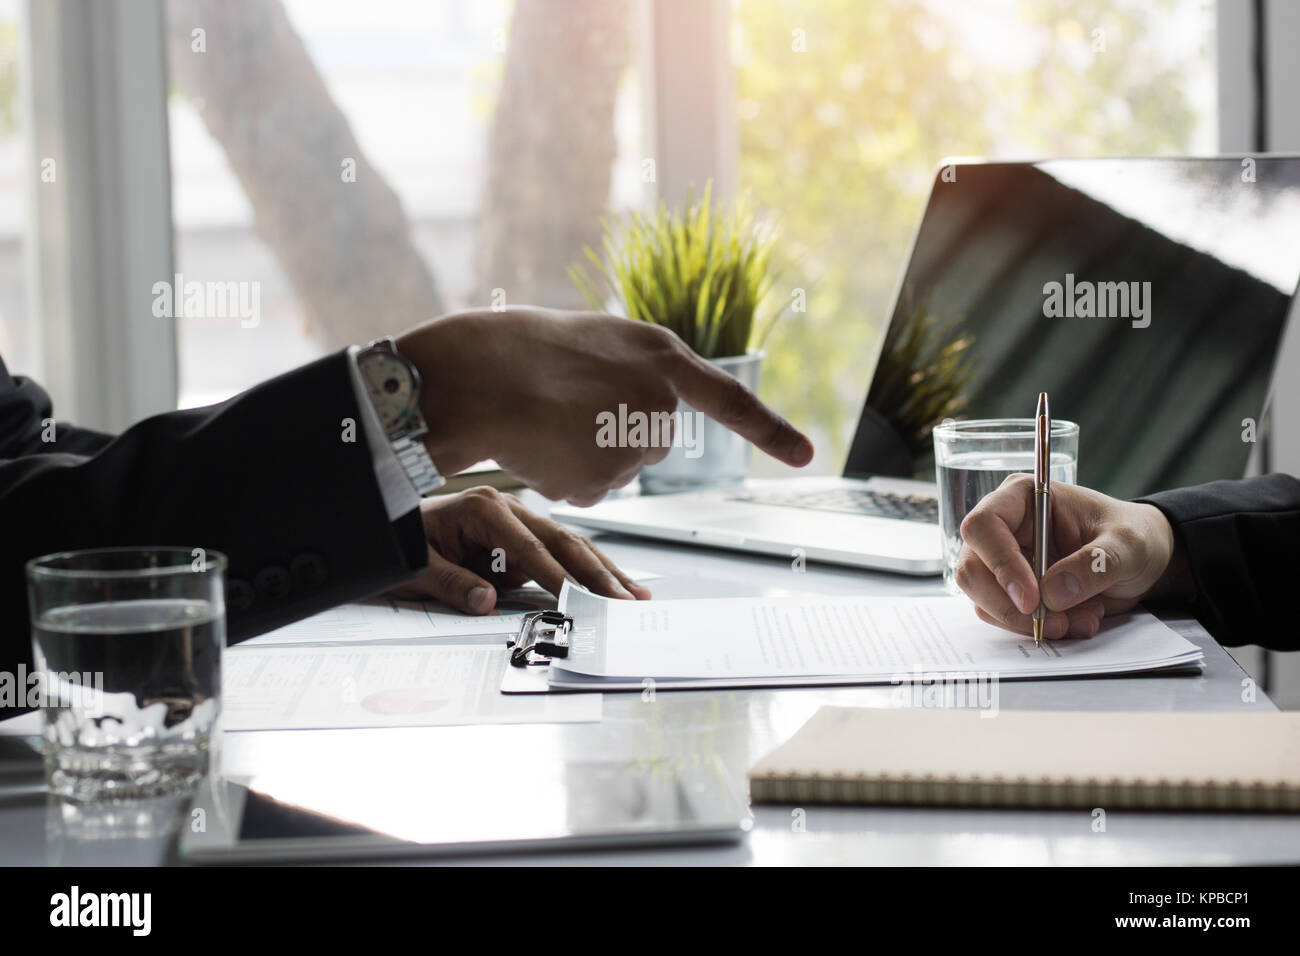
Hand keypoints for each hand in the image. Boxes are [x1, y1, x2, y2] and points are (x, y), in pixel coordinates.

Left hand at [388, 486, 651, 613]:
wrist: (390, 525)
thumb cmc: (404, 543)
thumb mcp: (418, 566)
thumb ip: (451, 583)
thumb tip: (486, 602)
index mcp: (484, 508)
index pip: (528, 545)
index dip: (555, 574)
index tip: (578, 599)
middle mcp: (509, 509)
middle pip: (563, 541)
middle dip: (597, 574)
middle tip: (624, 600)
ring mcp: (520, 523)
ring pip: (572, 547)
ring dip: (604, 572)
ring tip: (634, 595)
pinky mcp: (524, 541)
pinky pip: (562, 557)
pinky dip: (589, 573)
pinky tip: (614, 586)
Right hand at [395, 307, 813, 504]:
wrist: (478, 378)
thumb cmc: (526, 349)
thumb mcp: (600, 342)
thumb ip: (638, 374)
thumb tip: (647, 421)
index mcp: (663, 357)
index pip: (731, 401)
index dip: (770, 429)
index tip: (806, 453)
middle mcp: (660, 405)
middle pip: (654, 438)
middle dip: (619, 429)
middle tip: (570, 403)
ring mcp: (635, 447)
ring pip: (621, 465)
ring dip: (589, 452)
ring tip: (548, 419)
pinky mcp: (604, 483)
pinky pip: (593, 488)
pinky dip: (568, 475)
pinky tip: (542, 446)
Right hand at [954, 475, 1190, 638]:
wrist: (1141, 560)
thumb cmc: (1132, 536)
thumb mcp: (1126, 545)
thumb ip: (1093, 565)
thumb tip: (1051, 594)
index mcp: (1022, 499)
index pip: (983, 527)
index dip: (1000, 564)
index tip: (1032, 600)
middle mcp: (1004, 529)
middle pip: (973, 570)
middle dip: (1012, 607)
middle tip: (1057, 623)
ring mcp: (1002, 562)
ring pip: (984, 600)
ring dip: (1029, 622)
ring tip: (1080, 620)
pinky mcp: (1010, 591)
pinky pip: (1004, 617)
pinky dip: (1036, 629)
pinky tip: (1074, 620)